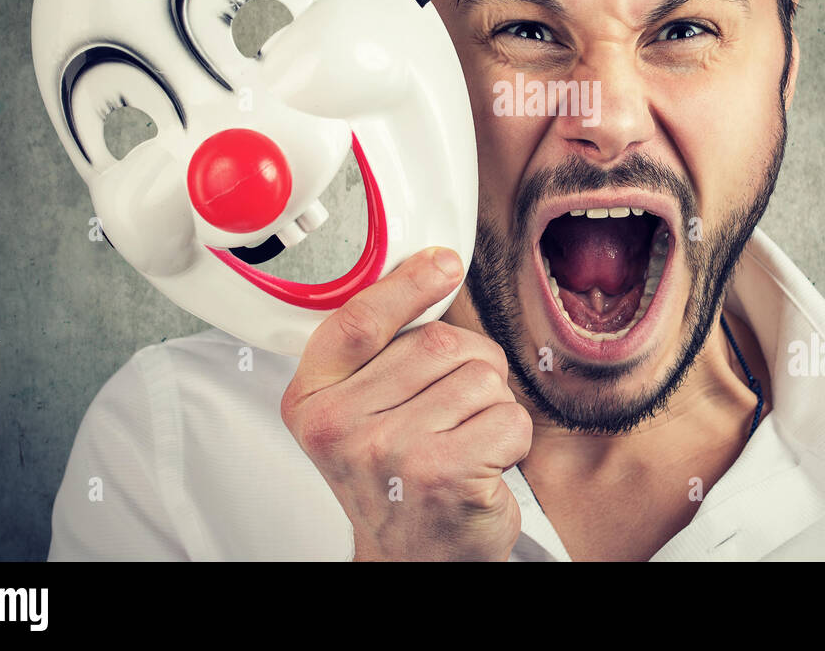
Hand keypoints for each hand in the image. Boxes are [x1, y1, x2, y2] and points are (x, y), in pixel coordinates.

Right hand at [280, 247, 533, 560]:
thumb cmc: (396, 477)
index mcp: (311, 400)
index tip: (443, 263)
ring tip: (465, 441)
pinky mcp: (442, 474)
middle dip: (470, 366)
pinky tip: (484, 465)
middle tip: (455, 411)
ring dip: (492, 405)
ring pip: (482, 377)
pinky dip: (514, 439)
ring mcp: (389, 451)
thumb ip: (378, 352)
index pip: (359, 321)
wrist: (415, 560)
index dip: (408, 285)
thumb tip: (431, 268)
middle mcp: (339, 426)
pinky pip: (510, 417)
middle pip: (440, 342)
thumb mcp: (358, 413)